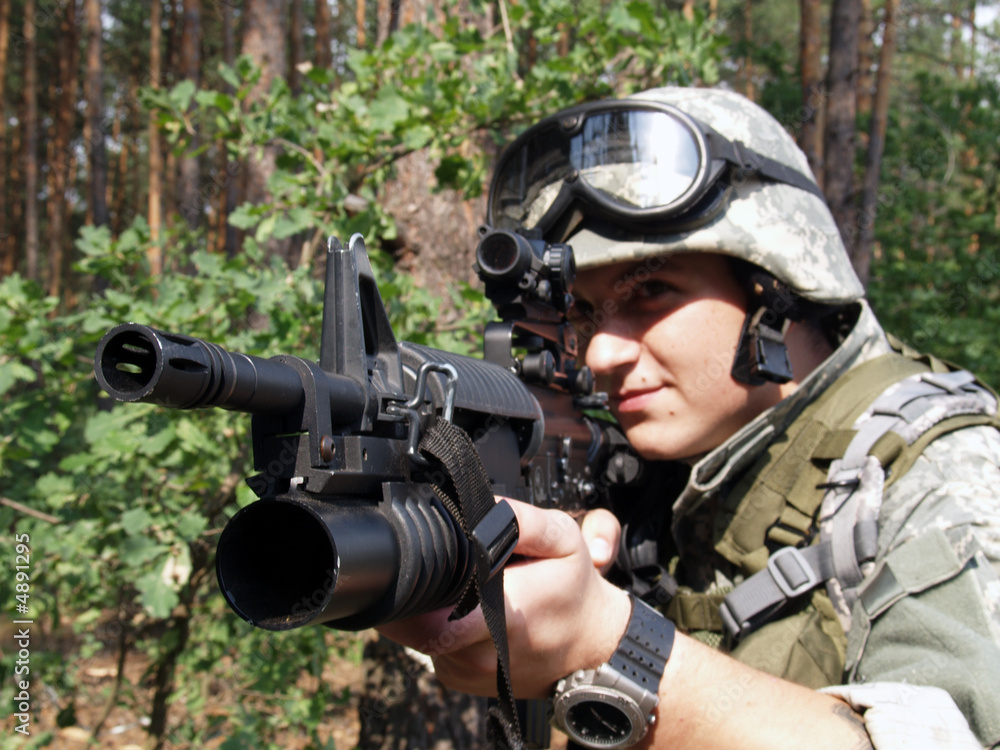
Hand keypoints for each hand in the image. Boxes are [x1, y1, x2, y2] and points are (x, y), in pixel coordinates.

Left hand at [377, 499, 630, 698]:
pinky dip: (438, 628)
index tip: (429, 558)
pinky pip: (429, 648)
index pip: (434, 605)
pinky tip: (464, 614)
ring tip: (463, 591)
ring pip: (418, 633)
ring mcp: (467, 670)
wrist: (591, 646)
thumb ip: (521, 519)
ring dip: (430, 609)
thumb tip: (482, 507)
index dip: (422, 579)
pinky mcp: (458, 679)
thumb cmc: (574, 591)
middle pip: (417, 619)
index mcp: (506, 612)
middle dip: (422, 591)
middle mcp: (483, 650)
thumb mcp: (564, 540)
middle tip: (442, 570)